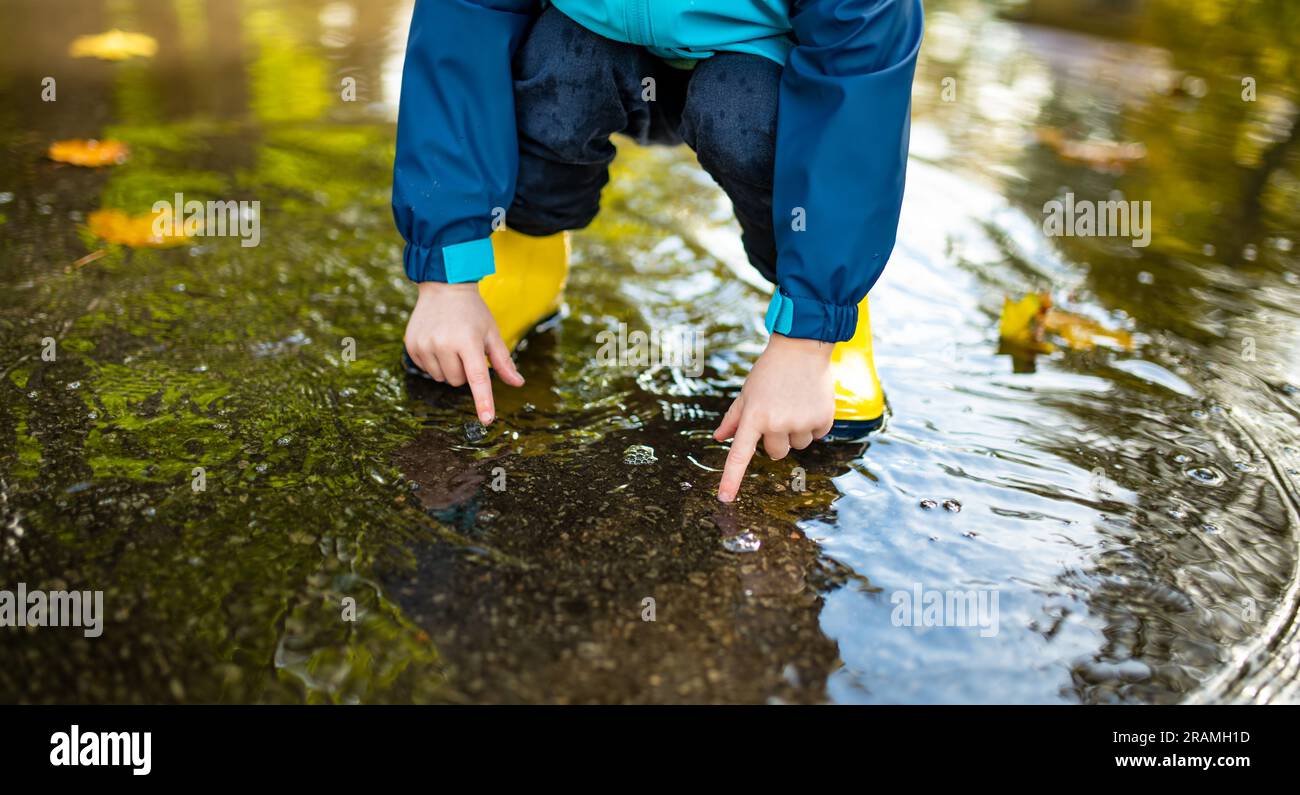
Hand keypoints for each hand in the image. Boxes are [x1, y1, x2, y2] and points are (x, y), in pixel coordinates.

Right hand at [404, 282, 523, 423]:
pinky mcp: (411, 345)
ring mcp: (425, 345)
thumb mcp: (491, 333)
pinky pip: (426, 370)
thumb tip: (518, 383)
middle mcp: (443, 344)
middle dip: (465, 372)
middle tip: (465, 349)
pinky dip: (434, 362)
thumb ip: (504, 361)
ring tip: (451, 344)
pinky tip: (437, 343)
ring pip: (442, 379)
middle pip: (458, 382)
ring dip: (449, 369)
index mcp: (468, 341)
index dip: (483, 400)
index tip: (486, 419)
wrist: (443, 286)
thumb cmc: (473, 312)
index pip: (478, 378)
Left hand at [712, 334, 835, 501]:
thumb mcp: (747, 393)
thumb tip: (720, 438)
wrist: (802, 348)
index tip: (725, 498)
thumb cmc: (769, 371)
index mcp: (754, 417)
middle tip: (779, 414)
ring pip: (798, 445)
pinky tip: (810, 402)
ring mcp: (801, 422)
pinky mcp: (823, 419)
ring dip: (796, 431)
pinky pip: (817, 436)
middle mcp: (777, 423)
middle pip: (776, 453)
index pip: (740, 455)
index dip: (731, 479)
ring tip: (795, 404)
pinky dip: (814, 424)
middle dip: (777, 439)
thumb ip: (734, 418)